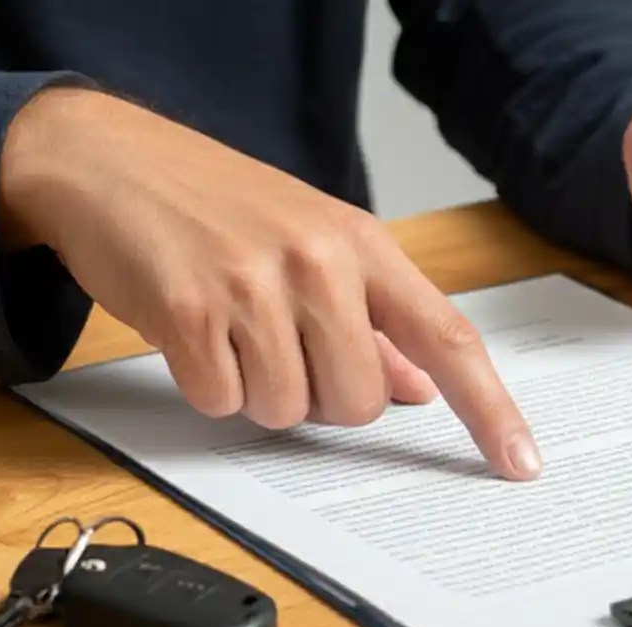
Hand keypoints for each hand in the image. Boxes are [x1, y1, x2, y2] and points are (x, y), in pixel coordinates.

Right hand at [0, 88, 541, 479]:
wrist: (112, 160)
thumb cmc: (220, 205)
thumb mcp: (313, 243)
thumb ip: (373, 319)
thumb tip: (421, 387)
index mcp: (363, 245)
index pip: (447, 338)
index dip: (489, 409)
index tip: (519, 461)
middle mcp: (319, 262)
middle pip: (359, 402)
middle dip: (321, 397)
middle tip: (281, 344)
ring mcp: (254, 284)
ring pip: (288, 412)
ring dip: (258, 390)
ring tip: (232, 328)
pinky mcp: (190, 310)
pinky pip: (222, 402)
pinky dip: (208, 384)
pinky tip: (195, 329)